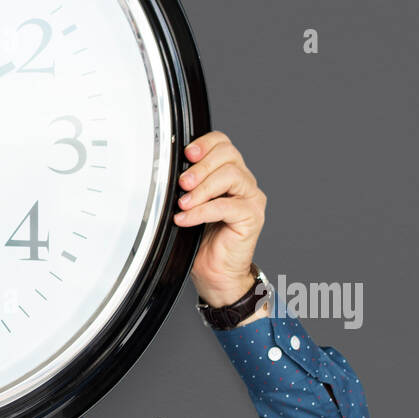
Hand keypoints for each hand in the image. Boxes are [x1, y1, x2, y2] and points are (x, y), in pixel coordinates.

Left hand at [175, 131, 266, 310]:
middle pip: (228, 154)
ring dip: (202, 188)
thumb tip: (166, 176)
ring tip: (183, 203)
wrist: (216, 273)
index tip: (186, 154)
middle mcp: (243, 183)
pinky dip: (202, 211)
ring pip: (230, 175)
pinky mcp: (252, 216)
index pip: (223, 144)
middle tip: (182, 183)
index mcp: (230, 174)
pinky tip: (186, 219)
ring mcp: (250, 198)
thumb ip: (186, 188)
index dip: (205, 144)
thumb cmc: (203, 242)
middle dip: (201, 166)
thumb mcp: (189, 208)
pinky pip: (226, 206)